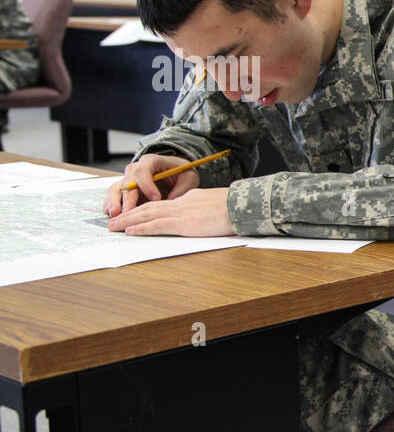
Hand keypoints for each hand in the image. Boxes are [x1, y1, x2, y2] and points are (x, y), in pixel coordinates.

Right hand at [104, 154, 200, 216]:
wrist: (175, 173)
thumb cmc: (181, 173)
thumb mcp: (188, 177)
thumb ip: (182, 188)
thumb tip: (171, 201)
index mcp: (151, 161)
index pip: (143, 171)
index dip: (147, 185)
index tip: (156, 198)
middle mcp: (136, 169)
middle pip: (127, 182)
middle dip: (128, 198)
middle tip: (129, 212)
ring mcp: (128, 179)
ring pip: (117, 189)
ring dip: (114, 202)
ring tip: (115, 214)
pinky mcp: (125, 190)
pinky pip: (114, 196)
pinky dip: (111, 204)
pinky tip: (110, 214)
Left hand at [108, 187, 233, 236]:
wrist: (242, 205)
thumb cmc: (235, 207)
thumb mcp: (215, 205)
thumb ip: (203, 210)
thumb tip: (199, 218)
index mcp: (189, 199)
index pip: (161, 205)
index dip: (143, 210)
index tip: (132, 215)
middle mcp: (181, 204)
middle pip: (148, 208)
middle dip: (129, 214)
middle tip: (113, 222)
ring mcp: (181, 213)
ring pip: (147, 215)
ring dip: (128, 221)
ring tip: (113, 227)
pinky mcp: (184, 224)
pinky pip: (157, 225)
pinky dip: (141, 228)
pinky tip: (129, 231)